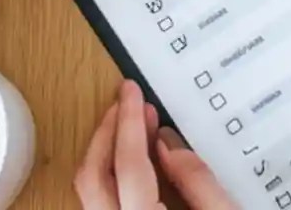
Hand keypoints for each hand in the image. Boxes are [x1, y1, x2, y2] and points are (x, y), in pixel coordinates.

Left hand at [75, 80, 236, 209]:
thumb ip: (199, 182)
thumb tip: (169, 143)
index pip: (128, 165)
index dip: (129, 123)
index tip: (131, 92)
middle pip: (93, 174)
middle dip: (108, 131)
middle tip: (126, 102)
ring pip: (91, 187)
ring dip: (107, 149)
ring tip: (133, 122)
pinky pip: (102, 197)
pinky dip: (112, 170)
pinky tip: (134, 156)